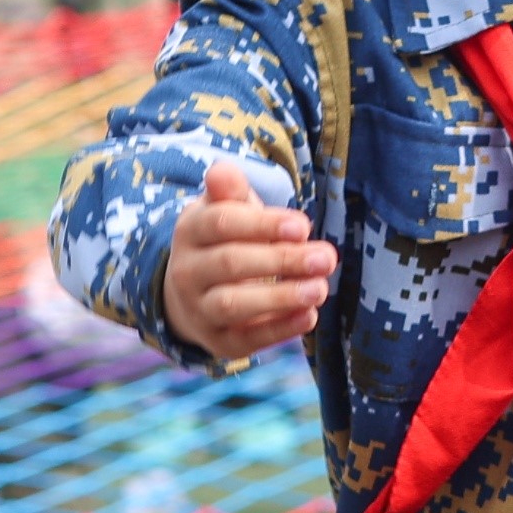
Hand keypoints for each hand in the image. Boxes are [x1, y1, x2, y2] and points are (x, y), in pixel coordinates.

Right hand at [160, 162, 334, 362]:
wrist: (196, 295)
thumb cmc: (226, 241)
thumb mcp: (226, 210)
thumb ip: (231, 192)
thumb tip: (222, 171)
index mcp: (190, 230)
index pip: (221, 223)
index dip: (263, 224)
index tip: (302, 226)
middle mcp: (186, 271)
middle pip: (230, 263)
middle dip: (281, 260)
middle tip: (326, 258)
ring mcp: (198, 309)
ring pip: (233, 304)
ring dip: (280, 297)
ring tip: (320, 288)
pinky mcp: (217, 342)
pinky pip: (245, 339)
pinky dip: (278, 330)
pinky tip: (310, 316)